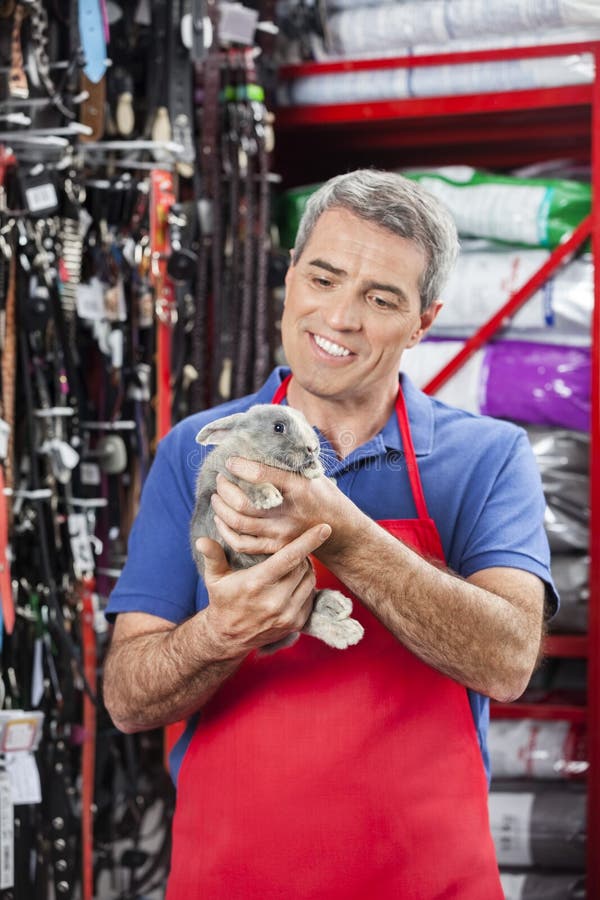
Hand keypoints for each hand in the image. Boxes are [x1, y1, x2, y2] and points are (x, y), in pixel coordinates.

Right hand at [197, 522, 331, 656]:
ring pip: (309, 581)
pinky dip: (306, 586)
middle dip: (301, 555)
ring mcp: (286, 614)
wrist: (228, 636)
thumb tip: (202, 539)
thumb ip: (213, 556)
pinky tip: (293, 584)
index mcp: (257, 583)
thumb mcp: (214, 578)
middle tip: (291, 551)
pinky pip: (310, 597)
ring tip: (292, 566)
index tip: (325, 528)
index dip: (308, 541)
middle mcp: (274, 601)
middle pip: (302, 567)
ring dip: (305, 570)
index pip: (289, 558)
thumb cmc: (223, 600)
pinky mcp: (295, 624)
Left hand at [210, 457, 352, 559]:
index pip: (262, 474)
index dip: (241, 466)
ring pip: (239, 523)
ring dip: (221, 509)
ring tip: (217, 497)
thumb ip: (289, 464)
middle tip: (220, 480)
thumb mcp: (312, 474)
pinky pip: (243, 543)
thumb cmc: (324, 496)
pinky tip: (221, 520)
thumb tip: (263, 445)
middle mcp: (289, 512)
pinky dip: (226, 531)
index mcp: (299, 488)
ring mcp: (282, 532)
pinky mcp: (277, 547)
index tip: (230, 461)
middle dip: (225, 489)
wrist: (342, 531)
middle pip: (244, 502)